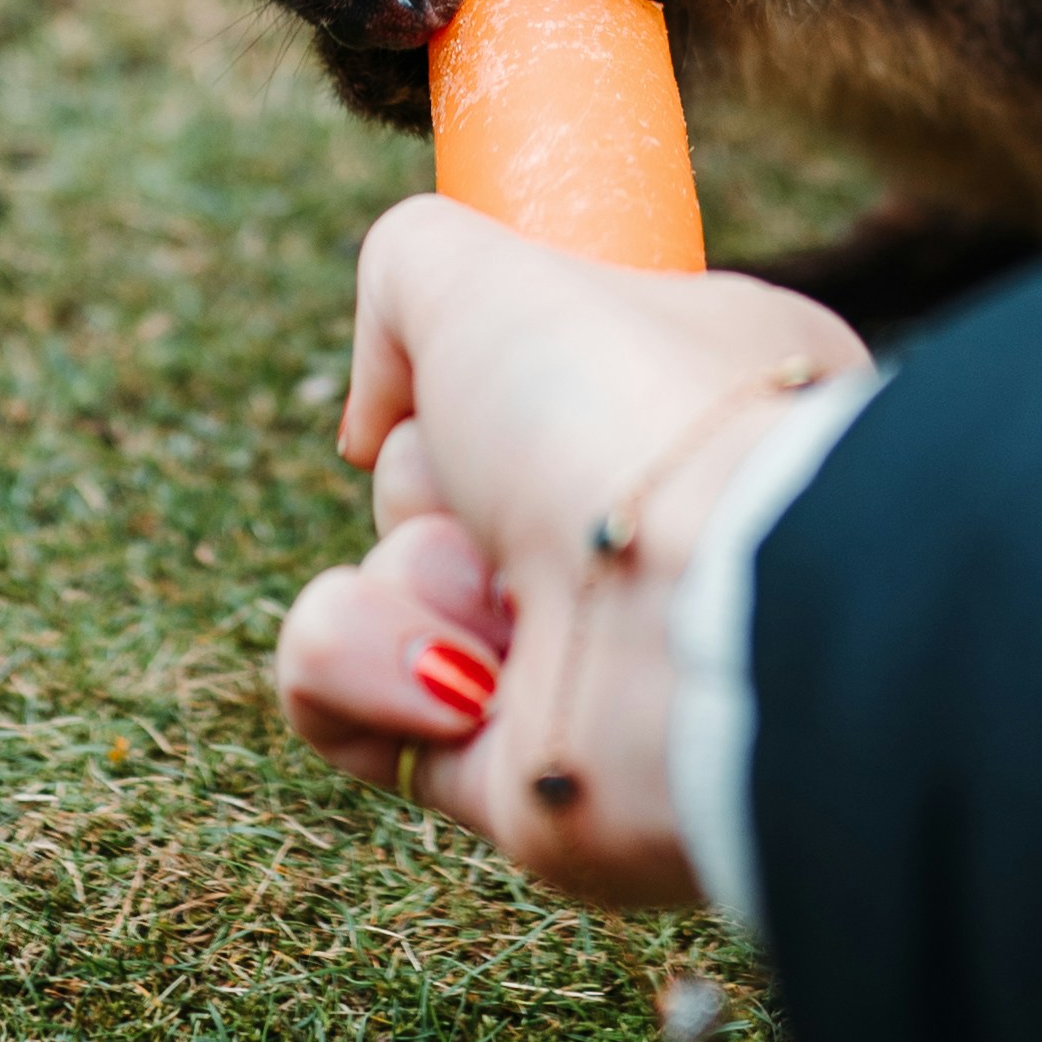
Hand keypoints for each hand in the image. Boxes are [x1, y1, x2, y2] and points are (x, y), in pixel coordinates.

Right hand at [273, 198, 868, 908]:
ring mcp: (570, 649)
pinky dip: (363, 677)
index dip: (475, 367)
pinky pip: (347, 708)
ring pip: (380, 588)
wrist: (694, 629)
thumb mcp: (493, 270)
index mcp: (680, 395)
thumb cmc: (623, 418)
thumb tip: (375, 421)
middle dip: (430, 477)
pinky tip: (446, 685)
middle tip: (497, 490)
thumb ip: (409, 270)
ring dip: (404, 582)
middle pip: (433, 478)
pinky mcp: (507, 770)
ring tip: (493, 604)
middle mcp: (633, 521)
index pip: (528, 370)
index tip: (483, 365)